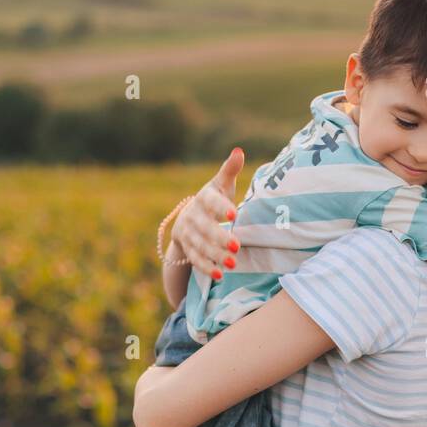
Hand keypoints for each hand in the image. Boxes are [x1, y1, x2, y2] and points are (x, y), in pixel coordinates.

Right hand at [171, 148, 244, 278]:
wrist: (188, 220)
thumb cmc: (213, 200)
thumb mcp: (220, 186)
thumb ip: (229, 171)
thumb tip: (239, 151)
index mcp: (204, 198)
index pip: (211, 201)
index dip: (221, 207)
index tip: (234, 215)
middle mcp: (193, 215)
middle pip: (205, 228)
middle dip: (219, 237)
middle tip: (237, 245)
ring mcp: (188, 234)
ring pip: (200, 246)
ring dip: (216, 255)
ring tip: (233, 263)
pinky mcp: (187, 249)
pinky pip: (196, 260)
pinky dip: (207, 267)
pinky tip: (221, 275)